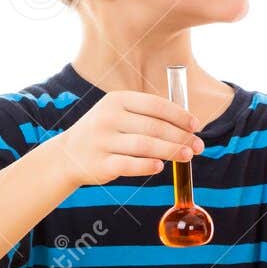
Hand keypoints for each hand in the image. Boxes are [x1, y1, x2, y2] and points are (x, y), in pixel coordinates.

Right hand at [49, 90, 202, 188]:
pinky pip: (129, 164)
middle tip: (198, 146)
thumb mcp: (119, 114)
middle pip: (154, 126)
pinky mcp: (100, 163)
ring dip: (170, 151)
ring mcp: (102, 140)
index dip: (179, 115)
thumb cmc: (104, 133)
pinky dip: (147, 165)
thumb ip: (148, 116)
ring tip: (187, 156)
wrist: (68, 155)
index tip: (196, 126)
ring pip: (145, 145)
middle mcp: (108, 117)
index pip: (155, 105)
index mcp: (117, 100)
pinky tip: (160, 167)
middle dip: (181, 136)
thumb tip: (188, 127)